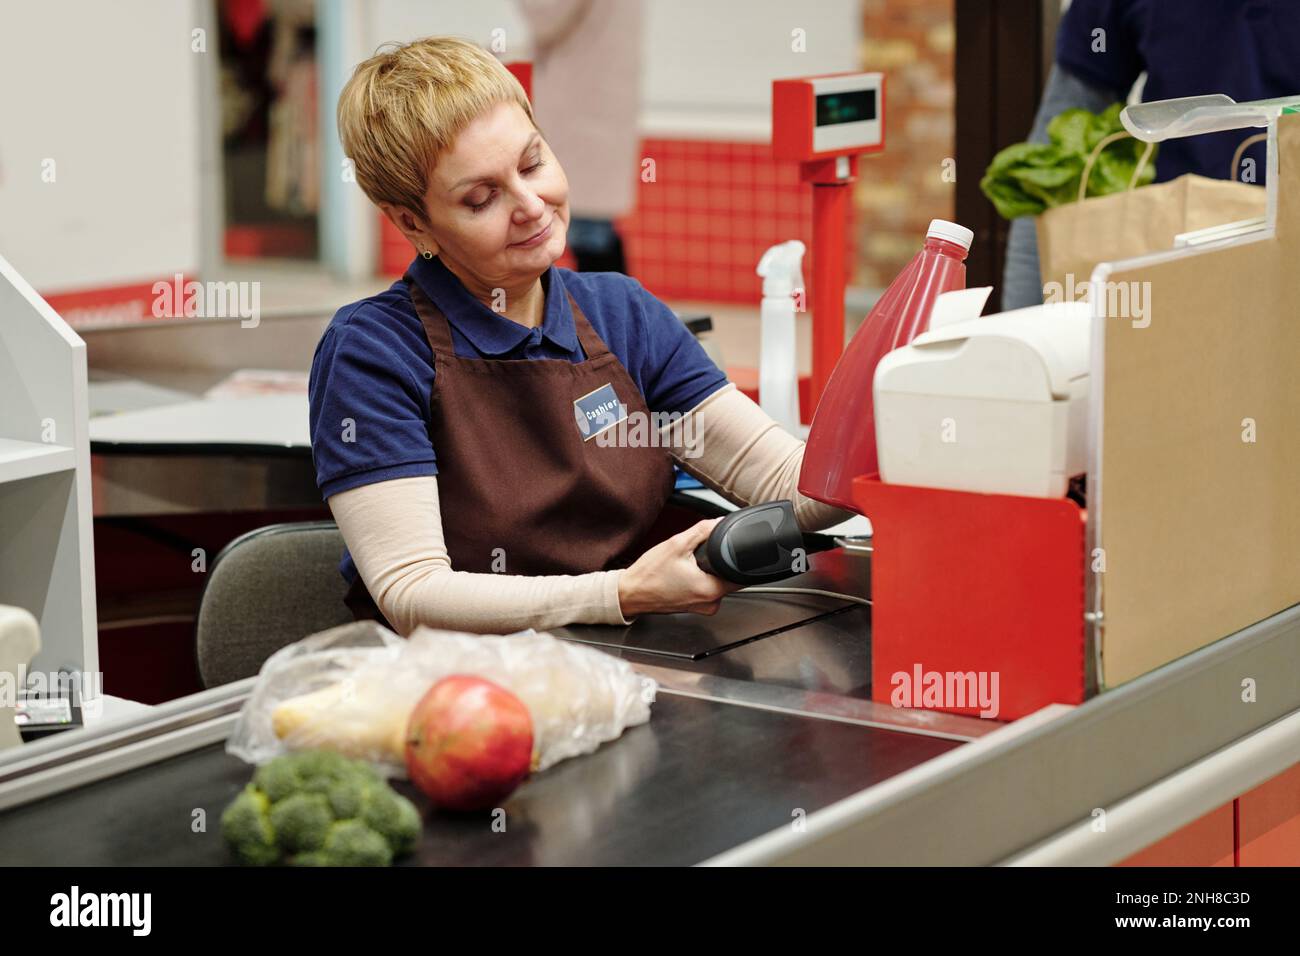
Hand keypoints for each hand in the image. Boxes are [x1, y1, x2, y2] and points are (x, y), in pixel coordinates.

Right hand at [617, 518, 744, 617]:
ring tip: (688, 566)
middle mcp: (711, 603)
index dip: (738, 556)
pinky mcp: (697, 608)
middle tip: (699, 557)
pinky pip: (709, 590)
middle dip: (721, 562)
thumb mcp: (676, 544)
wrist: (630, 593)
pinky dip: (702, 579)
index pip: (741, 572)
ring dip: (711, 571)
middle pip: (732, 577)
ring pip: (720, 583)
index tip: (729, 548)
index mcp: (710, 589)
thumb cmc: (649, 575)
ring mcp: (704, 608)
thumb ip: (703, 531)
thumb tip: (720, 523)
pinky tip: (686, 575)